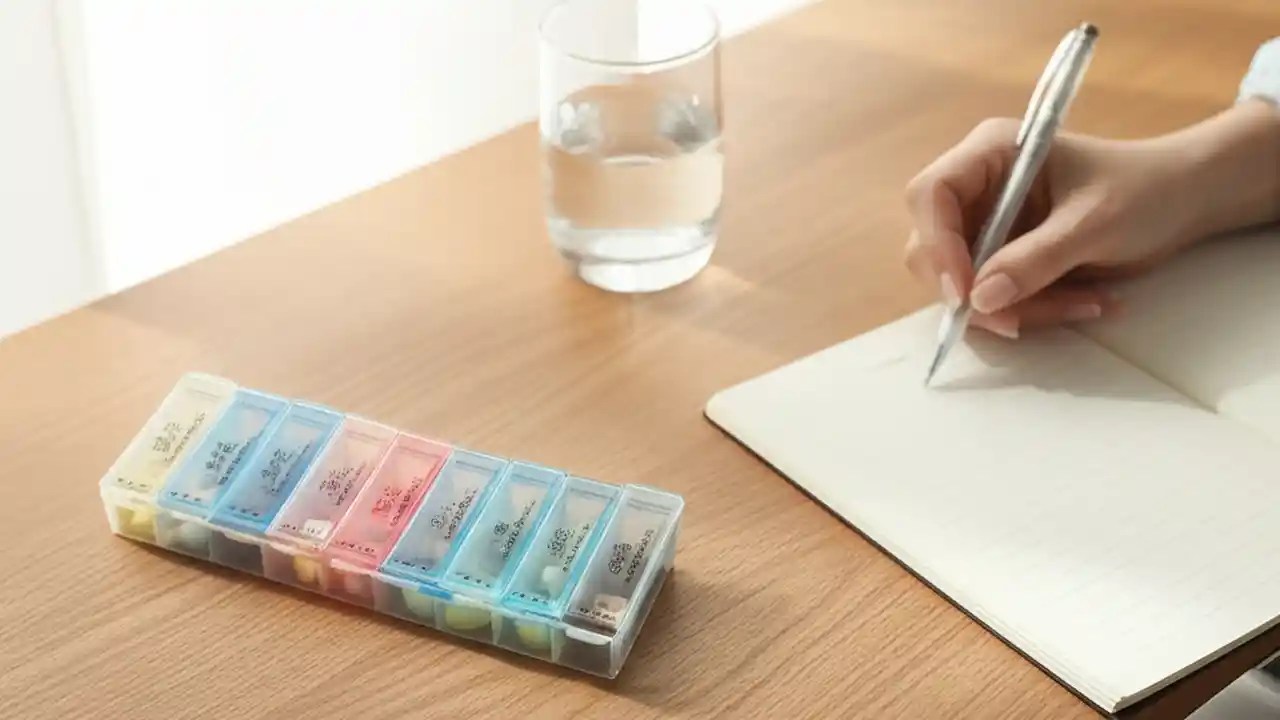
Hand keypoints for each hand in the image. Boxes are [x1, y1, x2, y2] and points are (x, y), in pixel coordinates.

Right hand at [903, 117, 1199, 337]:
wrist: (1182, 200)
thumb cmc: (1144, 190)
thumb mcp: (1094, 224)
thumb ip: (1035, 259)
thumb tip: (979, 299)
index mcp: (990, 153)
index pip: (931, 195)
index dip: (936, 244)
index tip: (964, 294)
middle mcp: (977, 187)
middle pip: (933, 246)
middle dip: (974, 290)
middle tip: (1019, 321)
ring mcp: (986, 223)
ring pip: (962, 282)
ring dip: (1014, 307)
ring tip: (1082, 304)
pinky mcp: (1001, 256)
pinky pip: (992, 296)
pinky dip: (1031, 310)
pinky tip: (1082, 302)